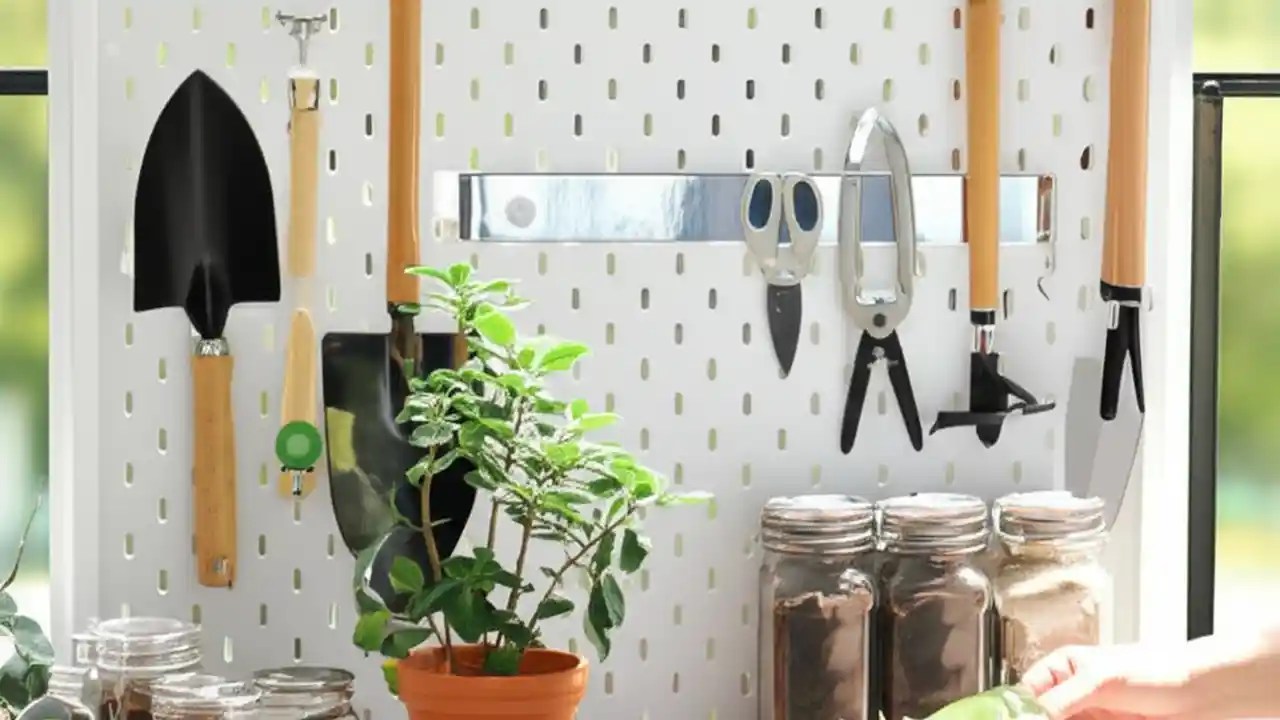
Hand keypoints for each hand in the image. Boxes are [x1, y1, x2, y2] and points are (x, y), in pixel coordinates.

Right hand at [1021, 644, 1197, 719]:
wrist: (1202, 697)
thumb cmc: (1157, 672)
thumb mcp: (1098, 681)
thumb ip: (1059, 701)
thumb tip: (1028, 714)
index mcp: (1062, 669)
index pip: (1023, 693)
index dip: (1014, 710)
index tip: (1006, 719)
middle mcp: (1071, 696)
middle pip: (1039, 716)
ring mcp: (1088, 718)